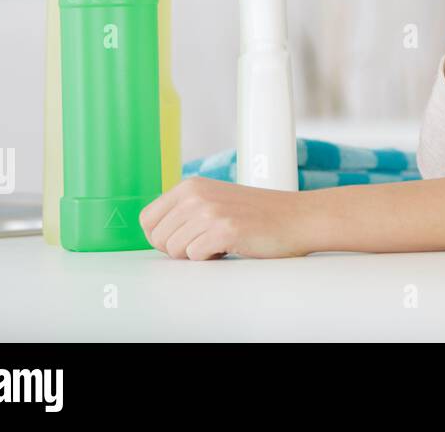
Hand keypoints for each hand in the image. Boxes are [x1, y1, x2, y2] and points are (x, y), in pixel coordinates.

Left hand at [139, 177, 309, 259]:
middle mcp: (196, 195)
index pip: (147, 219)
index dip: (161, 237)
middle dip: (178, 249)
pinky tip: (231, 248)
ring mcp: (210, 211)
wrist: (297, 218)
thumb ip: (185, 210)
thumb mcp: (215, 199)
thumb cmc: (258, 215)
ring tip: (222, 243)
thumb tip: (153, 235)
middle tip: (207, 243)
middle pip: (158, 239)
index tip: (184, 240)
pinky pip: (195, 256)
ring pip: (175, 250)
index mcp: (191, 185)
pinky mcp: (224, 230)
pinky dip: (212, 258)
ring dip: (197, 254)